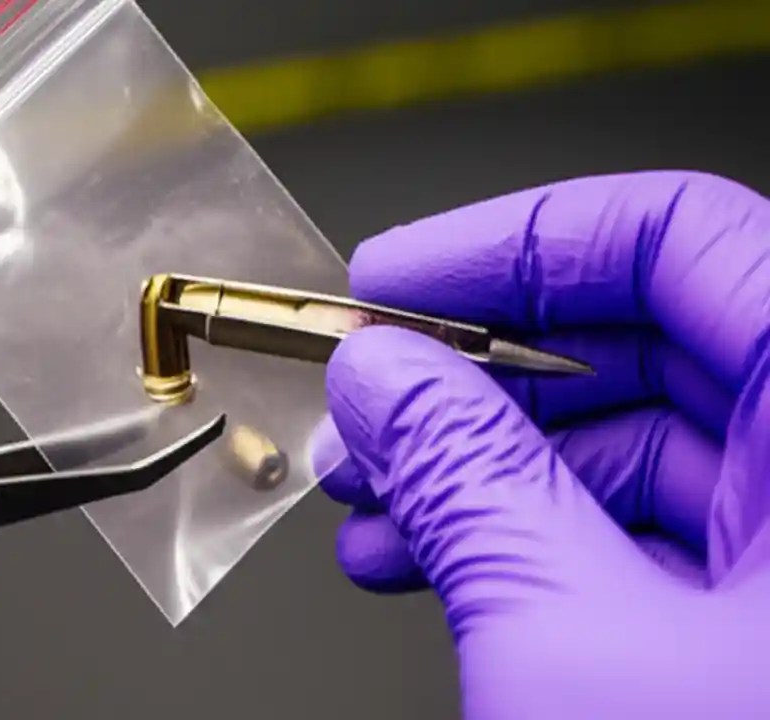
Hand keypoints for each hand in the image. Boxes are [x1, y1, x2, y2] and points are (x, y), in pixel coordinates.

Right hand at [312, 171, 769, 717]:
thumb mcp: (568, 641)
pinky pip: (638, 542)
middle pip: (642, 345)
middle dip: (473, 372)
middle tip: (364, 396)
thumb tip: (384, 378)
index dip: (517, 242)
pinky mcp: (758, 636)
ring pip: (627, 452)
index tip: (393, 280)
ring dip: (476, 466)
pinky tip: (422, 559)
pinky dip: (522, 541)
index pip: (679, 240)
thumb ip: (466, 485)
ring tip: (370, 498)